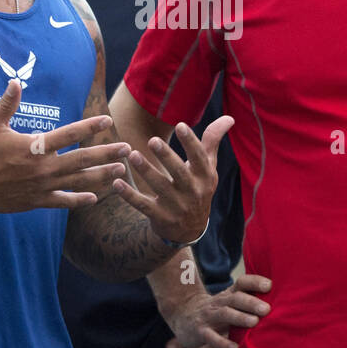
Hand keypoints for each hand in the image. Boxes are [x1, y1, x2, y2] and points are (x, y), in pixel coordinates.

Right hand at [0, 79, 130, 211]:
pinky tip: (95, 198)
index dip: (90, 126)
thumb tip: (15, 81)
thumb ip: (7, 103)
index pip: (69, 134)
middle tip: (127, 150)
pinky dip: (79, 200)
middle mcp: (42, 167)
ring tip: (121, 173)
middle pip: (82, 159)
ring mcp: (41, 186)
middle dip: (106, 154)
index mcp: (33, 146)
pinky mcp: (35, 201)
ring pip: (78, 182)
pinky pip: (62, 202)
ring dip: (101, 176)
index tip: (108, 120)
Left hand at [113, 117, 233, 245]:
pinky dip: (129, 195)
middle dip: (166, 157)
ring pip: (160, 187)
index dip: (191, 142)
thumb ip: (213, 141)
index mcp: (205, 176)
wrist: (190, 229)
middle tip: (152, 140)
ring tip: (132, 155)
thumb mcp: (208, 167)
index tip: (180, 125)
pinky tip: (117, 183)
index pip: (199, 158)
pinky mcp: (160, 217)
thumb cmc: (198, 187)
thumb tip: (230, 118)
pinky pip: (143, 205)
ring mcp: (176, 206)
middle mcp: (192, 191)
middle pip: (179, 172)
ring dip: (146, 171)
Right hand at [161, 274, 271, 347]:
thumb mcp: (230, 302)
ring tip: (254, 322)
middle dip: (251, 302)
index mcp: (229, 294)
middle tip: (267, 309)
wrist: (183, 315)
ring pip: (225, 314)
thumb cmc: (216, 310)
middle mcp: (219, 302)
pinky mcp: (200, 331)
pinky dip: (222, 342)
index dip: (254, 282)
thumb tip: (282, 300)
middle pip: (235, 298)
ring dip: (240, 317)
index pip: (242, 283)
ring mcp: (209, 316)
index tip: (269, 285)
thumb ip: (249, 300)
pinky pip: (211, 337)